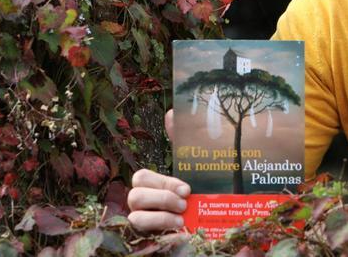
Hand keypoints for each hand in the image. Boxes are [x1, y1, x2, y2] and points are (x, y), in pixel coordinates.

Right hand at [127, 109, 190, 231]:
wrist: (213, 226)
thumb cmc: (198, 197)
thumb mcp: (193, 170)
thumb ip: (181, 143)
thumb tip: (172, 111)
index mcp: (153, 185)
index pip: (143, 176)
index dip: (163, 182)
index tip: (186, 189)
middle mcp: (143, 201)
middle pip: (136, 191)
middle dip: (161, 196)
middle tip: (184, 201)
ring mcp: (141, 219)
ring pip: (134, 211)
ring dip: (160, 212)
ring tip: (181, 215)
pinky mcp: (143, 235)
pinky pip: (138, 227)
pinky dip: (158, 225)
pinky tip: (178, 226)